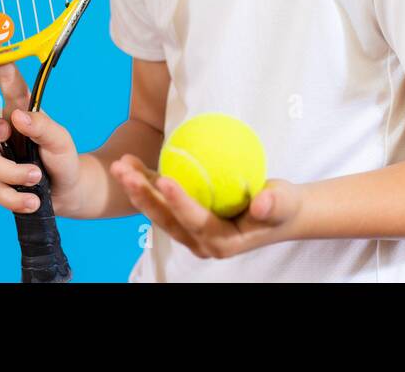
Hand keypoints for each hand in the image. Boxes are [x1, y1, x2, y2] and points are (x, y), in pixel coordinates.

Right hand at [0, 62, 84, 218]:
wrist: (70, 192)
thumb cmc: (64, 158)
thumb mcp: (61, 140)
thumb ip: (43, 127)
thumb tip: (17, 117)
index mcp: (19, 110)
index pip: (5, 82)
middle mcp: (1, 129)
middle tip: (4, 133)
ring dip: (13, 174)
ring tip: (37, 179)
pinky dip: (13, 197)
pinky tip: (32, 201)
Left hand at [110, 155, 302, 258]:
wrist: (279, 212)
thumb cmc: (283, 206)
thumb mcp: (284, 204)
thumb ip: (274, 205)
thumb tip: (262, 203)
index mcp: (222, 242)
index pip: (196, 221)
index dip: (179, 202)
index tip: (165, 179)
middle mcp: (200, 241)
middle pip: (167, 219)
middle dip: (144, 197)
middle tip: (125, 174)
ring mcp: (190, 230)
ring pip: (158, 211)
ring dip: (137, 189)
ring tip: (120, 165)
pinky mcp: (185, 217)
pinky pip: (162, 200)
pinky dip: (146, 182)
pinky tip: (131, 163)